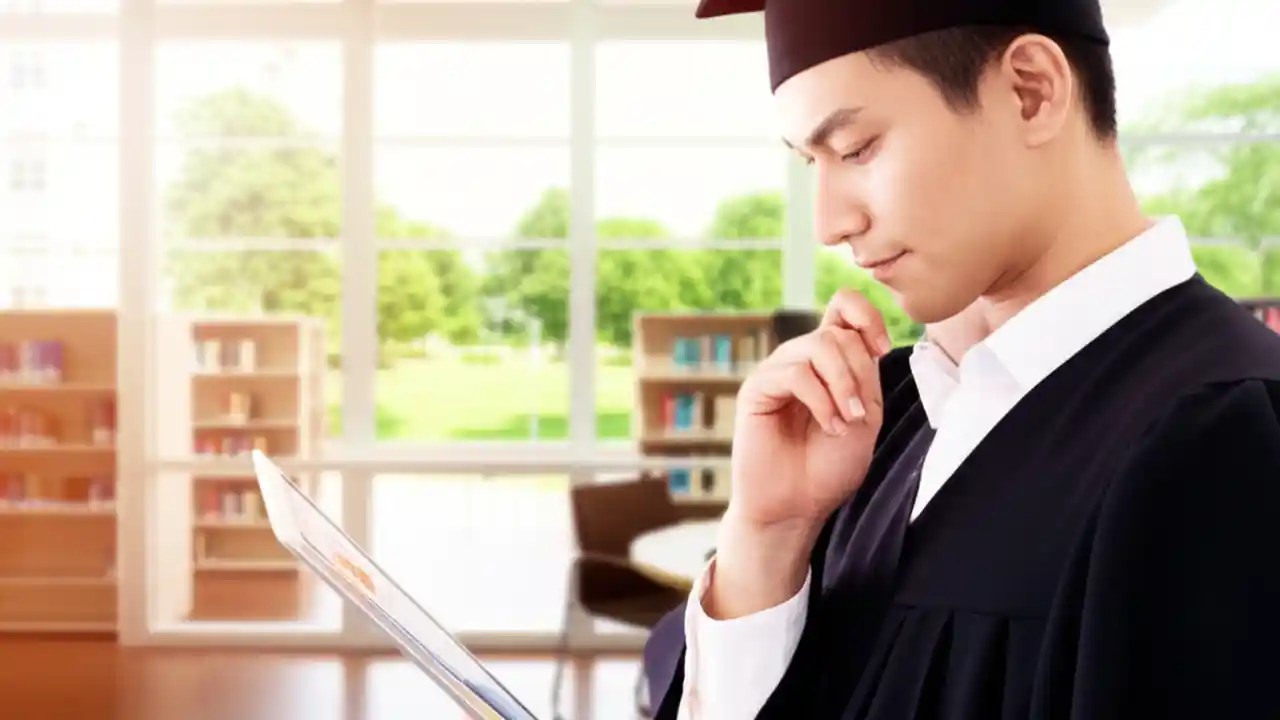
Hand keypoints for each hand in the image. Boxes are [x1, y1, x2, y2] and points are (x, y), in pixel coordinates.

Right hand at [730, 289, 890, 532]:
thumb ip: (863, 372)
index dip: (866, 314)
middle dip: (858, 372)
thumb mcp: (865, 414)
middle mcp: (800, 359)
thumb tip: (859, 337)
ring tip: (847, 422)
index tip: (882, 348)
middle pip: (836, 332)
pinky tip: (828, 427)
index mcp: (829, 361)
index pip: (842, 306)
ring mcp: (776, 371)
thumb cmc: (830, 466)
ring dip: (842, 386)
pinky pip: (795, 374)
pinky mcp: (757, 389)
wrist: (798, 506)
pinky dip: (821, 401)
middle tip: (860, 415)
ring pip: (818, 346)